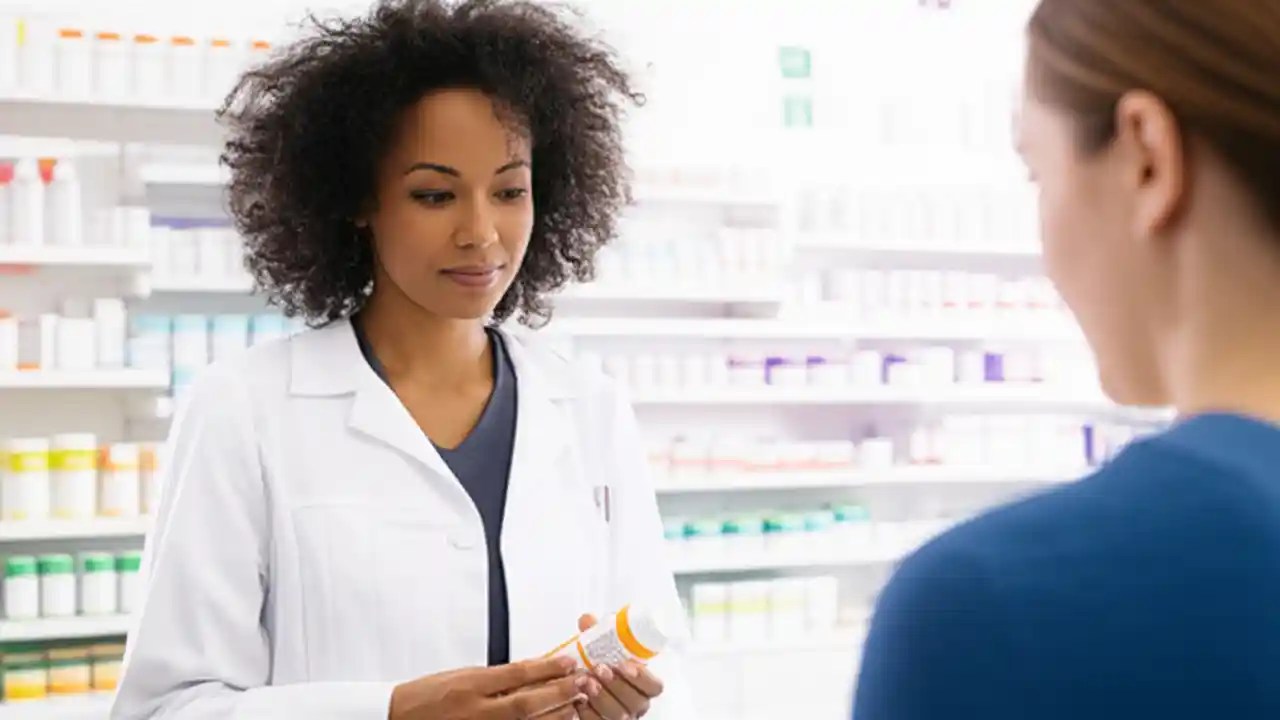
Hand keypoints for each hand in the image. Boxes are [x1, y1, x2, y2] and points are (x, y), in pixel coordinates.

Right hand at [389, 656, 588, 719]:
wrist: (397, 718)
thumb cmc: (425, 696)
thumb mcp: (460, 676)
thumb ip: (495, 677)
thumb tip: (531, 669)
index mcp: (470, 686)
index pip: (517, 673)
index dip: (547, 667)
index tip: (568, 661)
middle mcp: (475, 711)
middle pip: (527, 703)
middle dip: (559, 692)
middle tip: (583, 682)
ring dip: (554, 714)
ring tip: (576, 704)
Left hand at [576, 614, 664, 719]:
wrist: (580, 685)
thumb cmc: (599, 665)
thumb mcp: (598, 647)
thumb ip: (595, 634)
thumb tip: (586, 620)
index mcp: (643, 684)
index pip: (655, 686)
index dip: (642, 677)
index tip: (624, 664)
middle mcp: (636, 704)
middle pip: (637, 702)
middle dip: (617, 685)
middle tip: (599, 669)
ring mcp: (622, 717)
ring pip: (619, 715)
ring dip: (602, 697)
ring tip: (585, 682)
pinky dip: (589, 713)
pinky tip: (578, 700)